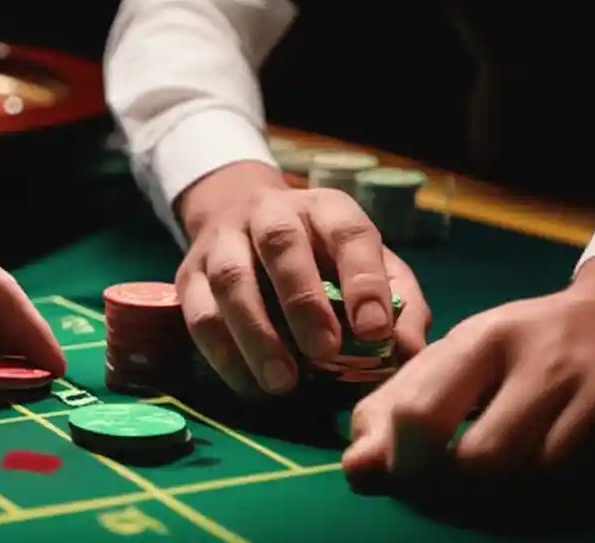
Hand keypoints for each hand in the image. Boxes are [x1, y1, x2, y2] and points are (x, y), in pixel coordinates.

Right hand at [175, 161, 430, 396]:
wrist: (240, 217)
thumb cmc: (319, 255)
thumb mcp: (366, 263)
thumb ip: (397, 304)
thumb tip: (406, 352)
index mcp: (324, 209)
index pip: (348, 233)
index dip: (363, 280)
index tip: (375, 331)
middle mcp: (269, 213)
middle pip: (280, 243)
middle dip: (302, 301)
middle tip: (324, 354)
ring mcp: (222, 241)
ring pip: (231, 279)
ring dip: (256, 334)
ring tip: (282, 383)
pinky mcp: (188, 274)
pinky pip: (198, 313)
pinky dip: (223, 353)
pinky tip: (250, 384)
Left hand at [344, 252, 594, 486]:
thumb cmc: (528, 345)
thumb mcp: (459, 356)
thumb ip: (398, 405)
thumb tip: (356, 469)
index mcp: (487, 337)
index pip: (420, 414)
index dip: (400, 463)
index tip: (399, 475)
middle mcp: (548, 361)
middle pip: (481, 464)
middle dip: (454, 494)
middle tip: (446, 495)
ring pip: (538, 486)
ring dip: (507, 504)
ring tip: (497, 490)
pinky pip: (592, 493)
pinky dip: (560, 504)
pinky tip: (549, 488)